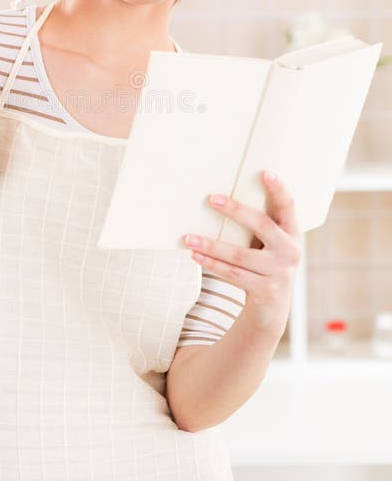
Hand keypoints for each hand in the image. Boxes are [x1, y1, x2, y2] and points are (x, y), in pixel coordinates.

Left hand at [183, 171, 301, 337]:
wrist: (272, 308)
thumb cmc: (263, 263)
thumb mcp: (267, 243)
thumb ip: (257, 224)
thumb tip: (219, 198)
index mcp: (292, 233)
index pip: (288, 207)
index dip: (279, 189)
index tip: (266, 172)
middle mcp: (290, 251)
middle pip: (263, 225)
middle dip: (236, 210)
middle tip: (211, 198)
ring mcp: (279, 272)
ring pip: (240, 255)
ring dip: (211, 245)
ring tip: (189, 237)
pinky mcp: (266, 290)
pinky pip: (233, 274)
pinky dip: (211, 264)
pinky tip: (195, 255)